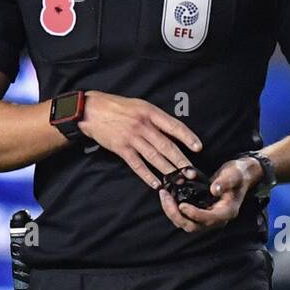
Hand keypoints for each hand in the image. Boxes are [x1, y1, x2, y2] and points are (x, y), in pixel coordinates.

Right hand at [78, 91, 203, 189]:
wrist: (91, 110)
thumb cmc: (117, 107)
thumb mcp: (139, 106)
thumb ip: (155, 118)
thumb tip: (173, 134)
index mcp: (150, 112)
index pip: (174, 126)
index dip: (188, 137)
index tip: (198, 147)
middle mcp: (143, 125)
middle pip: (166, 146)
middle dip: (181, 161)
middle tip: (192, 172)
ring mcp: (132, 138)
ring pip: (154, 157)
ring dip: (168, 171)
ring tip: (179, 180)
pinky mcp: (121, 148)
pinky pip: (137, 165)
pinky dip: (147, 175)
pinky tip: (156, 183)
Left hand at [158, 155, 261, 231]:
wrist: (239, 175)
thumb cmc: (238, 175)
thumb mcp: (233, 175)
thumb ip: (225, 182)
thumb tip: (214, 190)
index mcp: (226, 212)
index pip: (208, 219)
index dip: (194, 214)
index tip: (182, 205)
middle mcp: (216, 218)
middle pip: (192, 226)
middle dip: (176, 214)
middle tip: (165, 197)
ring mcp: (207, 216)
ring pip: (185, 223)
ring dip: (172, 212)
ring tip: (163, 195)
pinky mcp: (200, 211)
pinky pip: (184, 216)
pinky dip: (173, 208)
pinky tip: (167, 195)